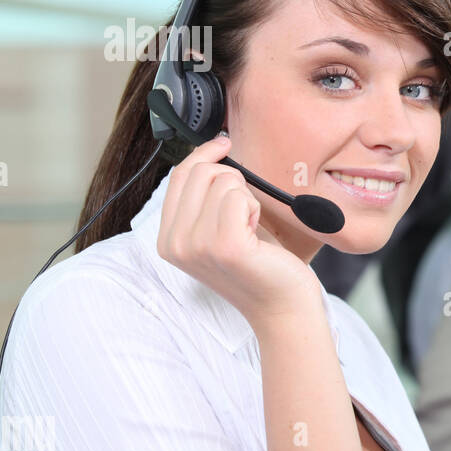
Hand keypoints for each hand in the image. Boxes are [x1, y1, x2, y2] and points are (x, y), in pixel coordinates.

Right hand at [157, 134, 320, 327]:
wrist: (282, 306)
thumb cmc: (259, 265)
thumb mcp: (219, 228)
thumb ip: (204, 198)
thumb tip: (211, 150)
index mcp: (168, 239)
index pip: (178, 176)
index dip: (204, 154)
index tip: (224, 144)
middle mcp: (176, 244)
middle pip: (199, 172)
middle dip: (231, 178)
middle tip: (246, 208)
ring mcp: (197, 246)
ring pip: (222, 181)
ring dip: (246, 197)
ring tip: (250, 227)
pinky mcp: (226, 246)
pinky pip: (239, 196)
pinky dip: (254, 208)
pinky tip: (256, 232)